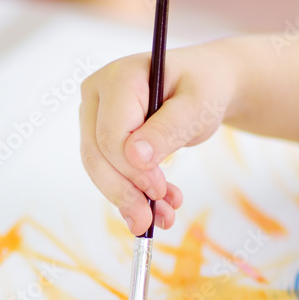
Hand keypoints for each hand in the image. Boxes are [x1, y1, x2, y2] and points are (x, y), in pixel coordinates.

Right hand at [79, 41, 238, 234]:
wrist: (204, 85)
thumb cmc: (203, 88)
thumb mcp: (197, 106)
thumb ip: (168, 129)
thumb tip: (134, 157)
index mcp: (119, 77)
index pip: (111, 135)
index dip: (132, 170)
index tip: (160, 192)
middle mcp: (97, 94)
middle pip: (96, 154)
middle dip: (124, 193)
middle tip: (150, 222)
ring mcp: (94, 115)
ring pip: (98, 168)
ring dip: (128, 199)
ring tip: (164, 217)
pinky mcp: (100, 135)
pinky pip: (108, 171)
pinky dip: (132, 194)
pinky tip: (158, 209)